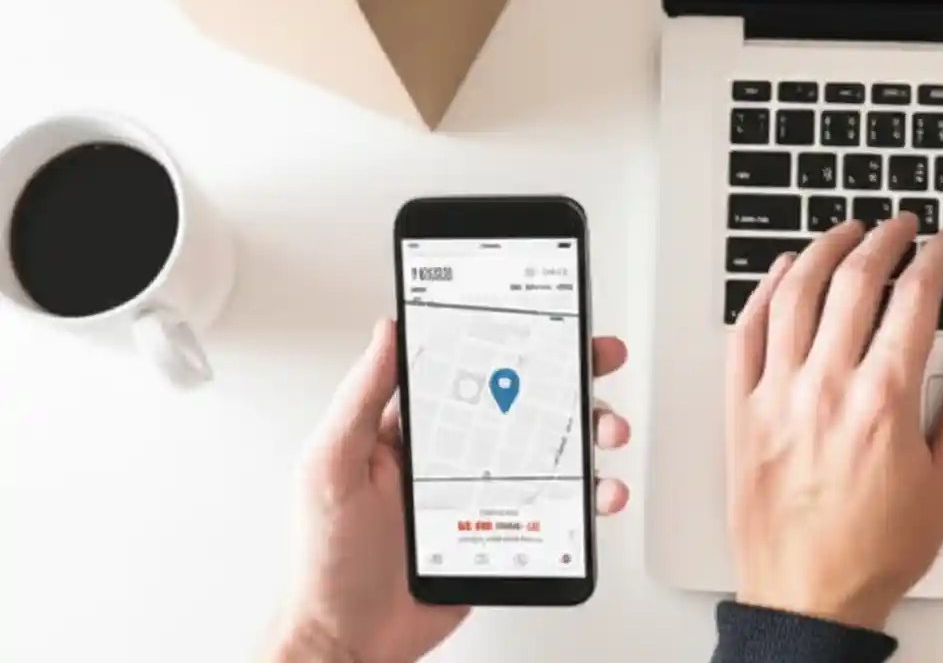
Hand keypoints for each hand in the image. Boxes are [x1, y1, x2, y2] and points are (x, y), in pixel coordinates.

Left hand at [266, 320, 631, 662]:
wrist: (350, 639)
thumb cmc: (327, 559)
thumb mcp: (332, 466)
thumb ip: (360, 398)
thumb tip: (386, 333)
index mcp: (413, 429)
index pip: (470, 368)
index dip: (512, 342)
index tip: (547, 320)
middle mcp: (454, 455)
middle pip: (525, 402)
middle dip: (571, 377)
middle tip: (598, 362)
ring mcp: (484, 493)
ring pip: (552, 452)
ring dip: (590, 434)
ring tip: (606, 433)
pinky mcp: (506, 530)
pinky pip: (558, 507)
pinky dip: (590, 498)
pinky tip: (601, 492)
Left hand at [726, 214, 942, 630]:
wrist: (808, 594)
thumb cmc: (877, 548)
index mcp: (884, 401)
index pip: (914, 299)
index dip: (936, 258)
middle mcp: (826, 387)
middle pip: (854, 282)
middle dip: (884, 239)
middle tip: (901, 225)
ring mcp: (776, 394)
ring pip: (794, 294)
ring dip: (823, 250)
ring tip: (846, 231)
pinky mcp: (741, 408)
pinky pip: (745, 332)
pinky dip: (764, 292)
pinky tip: (782, 273)